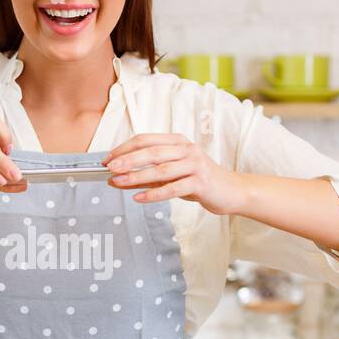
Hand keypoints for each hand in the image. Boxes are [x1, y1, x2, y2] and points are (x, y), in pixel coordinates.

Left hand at [103, 133, 245, 215]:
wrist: (230, 191)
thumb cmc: (199, 182)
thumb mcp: (171, 177)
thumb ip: (146, 176)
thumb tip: (117, 180)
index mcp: (177, 142)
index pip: (145, 140)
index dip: (124, 148)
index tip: (107, 159)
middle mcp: (186, 149)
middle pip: (151, 152)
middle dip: (127, 160)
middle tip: (109, 168)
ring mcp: (195, 164)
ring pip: (160, 169)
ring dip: (136, 176)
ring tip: (118, 182)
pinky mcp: (200, 182)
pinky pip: (173, 187)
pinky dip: (154, 193)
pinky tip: (138, 198)